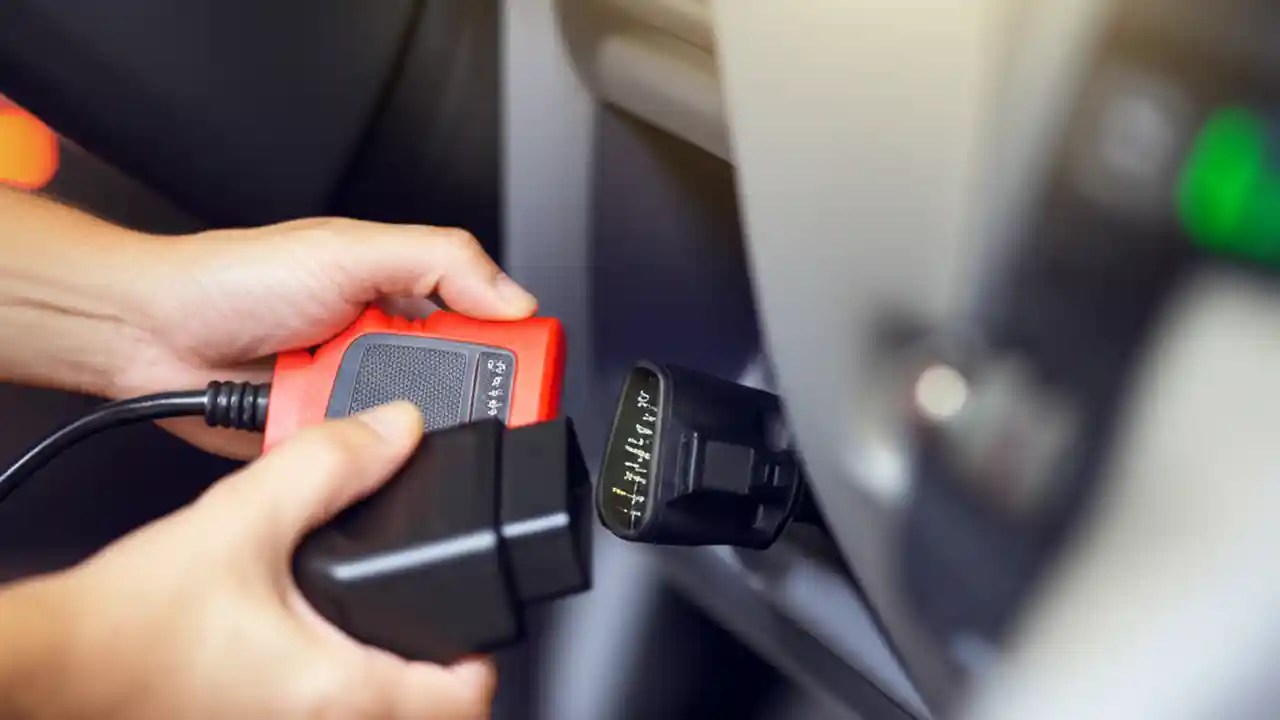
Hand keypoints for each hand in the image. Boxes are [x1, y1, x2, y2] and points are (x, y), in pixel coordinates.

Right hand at [0, 402, 495, 719]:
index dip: (484, 651)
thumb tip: (395, 430)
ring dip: (387, 674)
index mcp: (338, 691)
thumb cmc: (127, 624)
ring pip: (377, 717)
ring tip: (377, 623)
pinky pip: (325, 715)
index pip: (468, 698)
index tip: (478, 617)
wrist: (53, 663)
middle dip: (437, 662)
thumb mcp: (242, 519)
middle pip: (427, 712)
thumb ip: (328, 466)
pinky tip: (316, 639)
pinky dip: (339, 684)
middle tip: (431, 615)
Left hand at [115, 217, 537, 457]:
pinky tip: (349, 449)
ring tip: (371, 411)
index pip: (483, 324)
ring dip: (400, 433)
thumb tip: (515, 299)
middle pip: (458, 390)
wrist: (148, 332)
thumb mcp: (348, 250)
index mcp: (400, 296)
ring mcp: (350, 400)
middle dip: (460, 402)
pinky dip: (361, 466)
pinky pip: (361, 468)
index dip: (515, 349)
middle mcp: (381, 350)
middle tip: (463, 404)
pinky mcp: (320, 444)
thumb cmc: (231, 278)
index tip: (533, 371)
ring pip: (410, 436)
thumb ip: (439, 261)